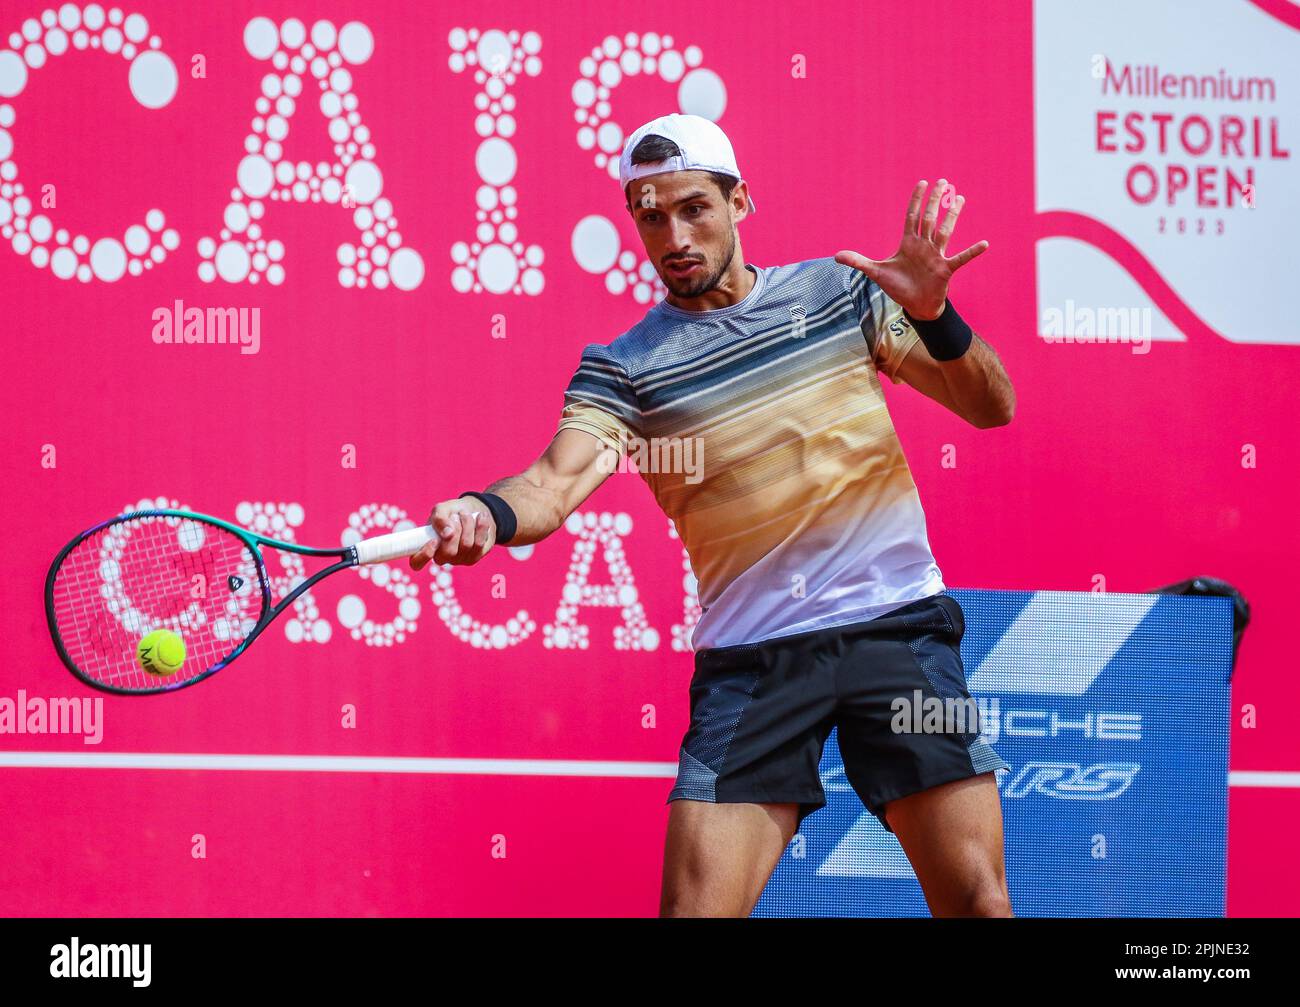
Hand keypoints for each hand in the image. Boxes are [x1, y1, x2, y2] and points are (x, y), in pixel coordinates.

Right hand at [409, 496, 495, 570]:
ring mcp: (459, 559)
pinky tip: (481, 517)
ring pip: (466, 545)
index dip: (424, 555)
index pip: (417, 562)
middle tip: (456, 516)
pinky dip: (481, 526)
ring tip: (465, 513)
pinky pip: (480, 543)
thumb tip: (447, 533)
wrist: (472, 511)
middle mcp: (442, 557)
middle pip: (448, 552)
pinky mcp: (475, 556)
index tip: (434, 540)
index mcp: (426, 547)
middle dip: (455, 529)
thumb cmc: (451, 512)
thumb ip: (439, 518)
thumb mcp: (441, 509)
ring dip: (467, 524)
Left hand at [835, 179, 987, 320]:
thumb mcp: (876, 273)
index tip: (922, 183)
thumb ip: (858, 261)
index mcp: (908, 243)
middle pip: (929, 219)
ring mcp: (936, 256)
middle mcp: (924, 246)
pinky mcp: (945, 270)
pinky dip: (972, 252)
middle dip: (935, 201)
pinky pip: (960, 259)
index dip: (916, 200)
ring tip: (961, 199)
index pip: (912, 216)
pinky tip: (984, 244)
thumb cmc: (899, 286)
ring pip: (944, 232)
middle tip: (943, 182)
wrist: (915, 305)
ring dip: (952, 216)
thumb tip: (836, 256)